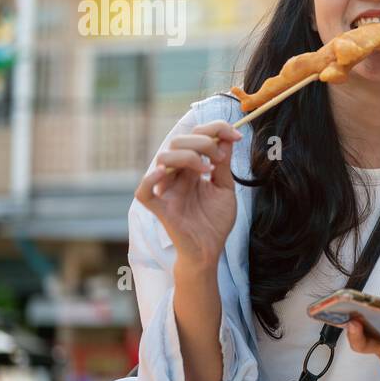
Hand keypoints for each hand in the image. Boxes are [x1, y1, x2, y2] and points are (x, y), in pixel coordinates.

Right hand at [134, 120, 241, 268]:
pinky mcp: (161, 209)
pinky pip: (144, 192)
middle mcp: (177, 176)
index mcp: (192, 169)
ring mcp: (167, 191)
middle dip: (203, 141)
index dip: (214, 130)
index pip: (195, 137)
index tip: (236, 135)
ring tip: (207, 168)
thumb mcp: (225, 188)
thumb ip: (223, 165)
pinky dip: (150, 179)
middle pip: (178, 142)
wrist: (210, 251)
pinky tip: (167, 173)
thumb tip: (227, 138)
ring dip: (187, 155)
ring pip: (163, 159)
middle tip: (220, 157)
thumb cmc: (215, 222)